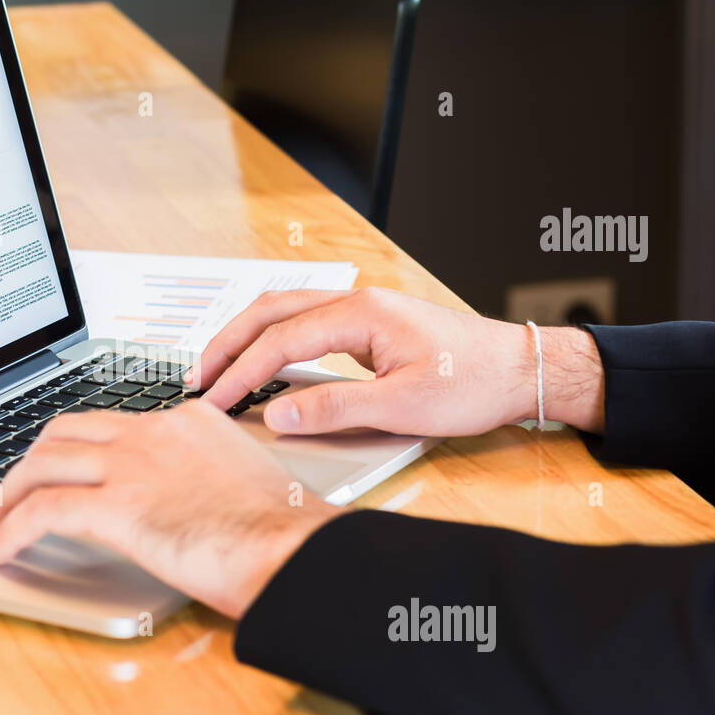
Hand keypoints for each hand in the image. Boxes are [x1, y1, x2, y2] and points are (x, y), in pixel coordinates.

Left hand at [0, 400, 340, 617]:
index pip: (110, 425)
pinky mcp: (118, 506)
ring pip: (41, 465)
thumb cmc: (283, 533)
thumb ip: (206, 479)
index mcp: (186, 422)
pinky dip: (10, 530)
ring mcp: (133, 465)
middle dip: (28, 464)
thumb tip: (188, 506)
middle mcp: (153, 432)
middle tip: (10, 495)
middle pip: (63, 433)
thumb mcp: (244, 482)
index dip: (72, 451)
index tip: (58, 473)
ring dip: (5, 497)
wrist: (293, 549)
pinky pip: (41, 511)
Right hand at [187, 287, 604, 435]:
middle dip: (227, 344)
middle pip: (270, 310)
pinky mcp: (367, 323)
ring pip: (283, 310)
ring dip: (245, 337)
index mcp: (362, 314)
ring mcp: (362, 308)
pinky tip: (259, 360)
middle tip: (196, 379)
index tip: (214, 401)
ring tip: (215, 369)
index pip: (281, 340)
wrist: (519, 369)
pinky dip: (271, 339)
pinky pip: (304, 321)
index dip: (241, 373)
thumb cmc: (473, 383)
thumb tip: (277, 414)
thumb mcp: (402, 406)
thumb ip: (334, 409)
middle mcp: (357, 300)